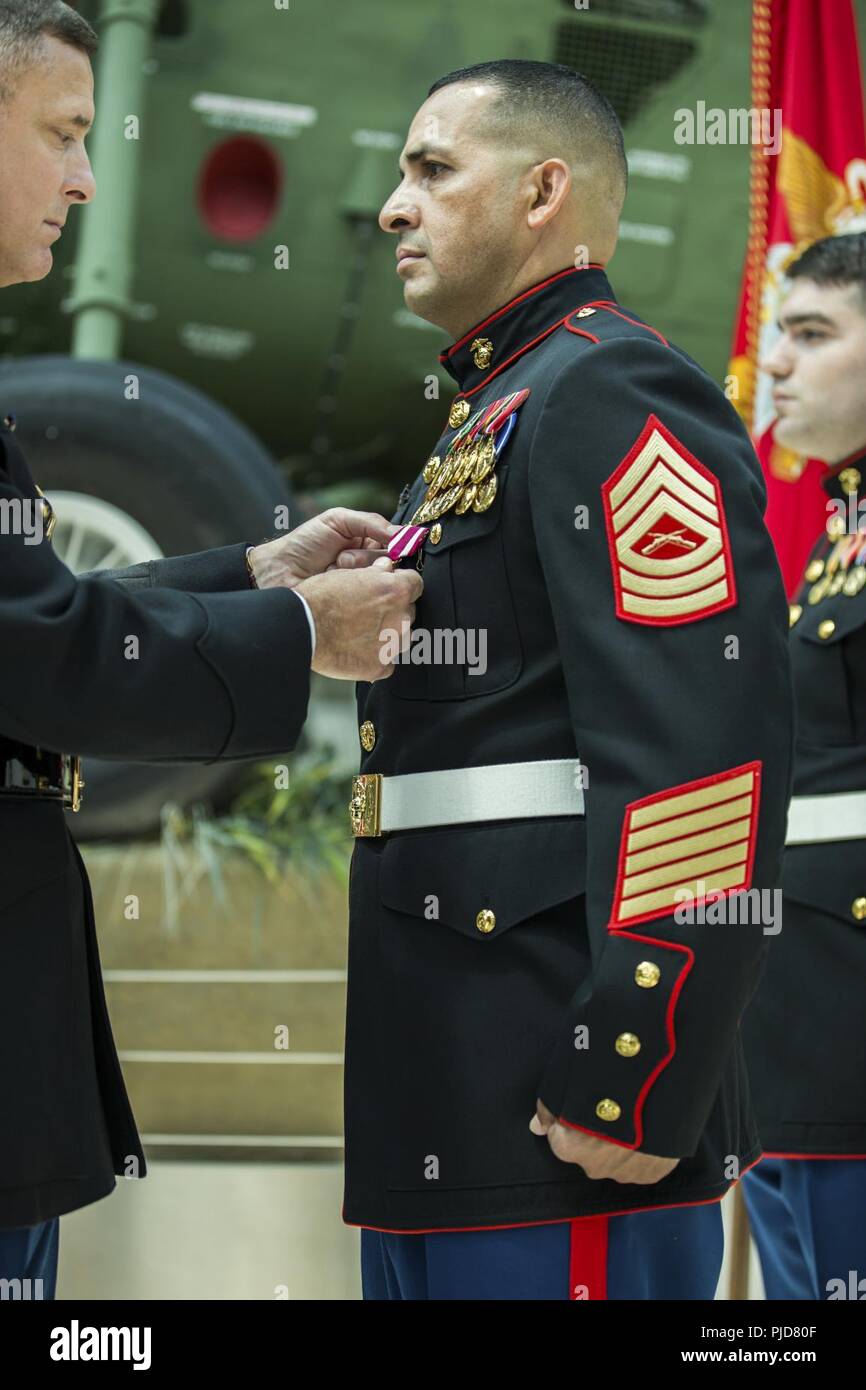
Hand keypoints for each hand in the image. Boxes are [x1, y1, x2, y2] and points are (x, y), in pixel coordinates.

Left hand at [248, 509, 397, 588]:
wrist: (278, 572)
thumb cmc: (304, 544)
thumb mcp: (337, 520)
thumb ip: (371, 522)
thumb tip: (406, 534)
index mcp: (369, 542)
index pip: (397, 544)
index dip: (394, 545)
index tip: (392, 547)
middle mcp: (370, 565)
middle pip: (391, 564)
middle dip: (365, 559)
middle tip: (341, 559)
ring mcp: (363, 586)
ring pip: (380, 581)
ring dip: (356, 572)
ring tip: (333, 569)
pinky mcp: (356, 605)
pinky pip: (369, 598)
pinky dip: (352, 588)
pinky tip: (334, 583)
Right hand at [296, 556, 422, 680]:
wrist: (302, 628)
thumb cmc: (320, 599)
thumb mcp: (348, 573)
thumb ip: (375, 571)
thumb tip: (387, 567)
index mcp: (395, 591)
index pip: (415, 584)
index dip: (402, 586)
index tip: (393, 590)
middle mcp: (400, 618)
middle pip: (409, 612)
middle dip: (394, 611)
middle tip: (370, 612)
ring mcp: (392, 645)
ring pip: (401, 638)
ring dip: (388, 635)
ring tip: (362, 632)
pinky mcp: (380, 667)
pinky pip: (387, 663)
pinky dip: (377, 658)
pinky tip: (359, 651)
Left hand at [529, 1099, 679, 1183]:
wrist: (659, 1089)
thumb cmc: (610, 1085)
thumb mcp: (569, 1086)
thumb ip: (548, 1110)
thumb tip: (536, 1127)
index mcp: (570, 1147)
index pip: (560, 1138)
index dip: (569, 1120)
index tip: (583, 1106)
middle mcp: (594, 1167)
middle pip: (587, 1151)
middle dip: (594, 1135)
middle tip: (610, 1110)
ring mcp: (624, 1174)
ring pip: (614, 1160)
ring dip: (619, 1146)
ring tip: (631, 1117)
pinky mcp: (650, 1174)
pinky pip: (639, 1165)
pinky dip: (641, 1152)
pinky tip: (646, 1131)